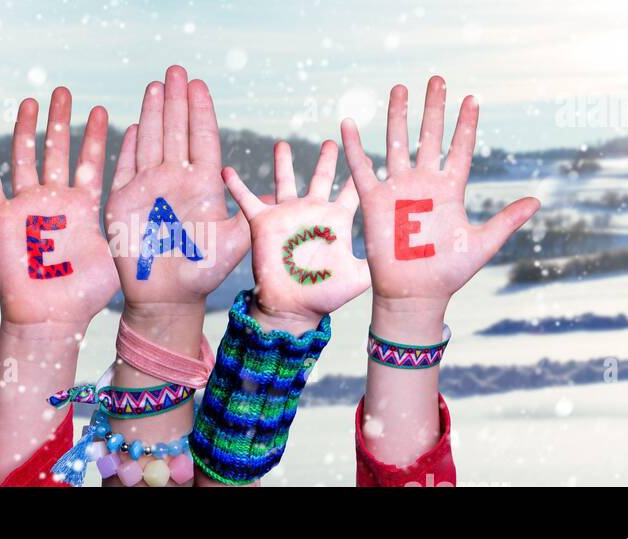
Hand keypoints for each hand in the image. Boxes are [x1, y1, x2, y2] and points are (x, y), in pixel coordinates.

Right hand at [0, 87, 118, 328]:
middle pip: (56, 151)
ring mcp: (27, 208)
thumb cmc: (87, 295)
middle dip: (59, 121)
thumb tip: (160, 208)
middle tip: (64, 91)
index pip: (89, 162)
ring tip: (32, 101)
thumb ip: (131, 223)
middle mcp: (54, 202)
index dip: (93, 137)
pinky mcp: (2, 220)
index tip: (99, 110)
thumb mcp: (118, 253)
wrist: (52, 318)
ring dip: (28, 130)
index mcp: (83, 207)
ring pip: (25, 159)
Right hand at [105, 65, 248, 310]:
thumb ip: (253, 214)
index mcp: (203, 184)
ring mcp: (149, 187)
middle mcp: (176, 179)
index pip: (202, 138)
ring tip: (156, 85)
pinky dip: (129, 145)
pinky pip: (127, 165)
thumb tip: (282, 195)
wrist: (167, 297)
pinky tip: (132, 122)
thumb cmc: (203, 272)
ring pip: (152, 140)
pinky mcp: (124, 200)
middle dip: (176, 100)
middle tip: (177, 70)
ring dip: (153, 113)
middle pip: (175, 131)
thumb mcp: (235, 241)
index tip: (199, 85)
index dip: (200, 112)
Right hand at [222, 140, 369, 326]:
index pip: (352, 190)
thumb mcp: (359, 276)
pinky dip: (237, 185)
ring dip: (283, 163)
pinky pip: (247, 200)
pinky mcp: (264, 223)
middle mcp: (313, 212)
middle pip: (321, 177)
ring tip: (281, 145)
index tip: (368, 154)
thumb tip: (401, 249)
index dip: (360, 173)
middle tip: (331, 141)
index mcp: (337, 220)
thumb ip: (377, 258)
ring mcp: (288, 216)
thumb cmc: (326, 294)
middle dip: (326, 159)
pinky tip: (226, 169)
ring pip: (285, 181)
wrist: (292, 307)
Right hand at [340, 76, 538, 307]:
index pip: (460, 148)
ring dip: (398, 116)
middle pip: (429, 136)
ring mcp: (399, 190)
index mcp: (450, 191)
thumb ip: (506, 220)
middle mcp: (424, 184)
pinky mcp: (375, 202)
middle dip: (433, 108)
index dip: (466, 125)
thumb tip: (538, 201)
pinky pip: (362, 169)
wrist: (414, 295)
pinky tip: (349, 123)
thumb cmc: (448, 273)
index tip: (472, 99)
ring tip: (399, 88)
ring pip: (397, 143)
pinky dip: (355, 147)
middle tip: (437, 80)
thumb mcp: (482, 244)